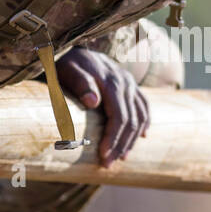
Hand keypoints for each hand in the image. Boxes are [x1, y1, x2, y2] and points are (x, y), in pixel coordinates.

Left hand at [55, 48, 148, 166]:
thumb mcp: (67, 70)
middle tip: (108, 164)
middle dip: (121, 144)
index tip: (104, 157)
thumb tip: (94, 102)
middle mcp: (125, 82)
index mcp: (111, 82)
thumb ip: (80, 83)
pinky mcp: (130, 85)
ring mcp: (130, 83)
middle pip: (131, 120)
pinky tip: (142, 137)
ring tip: (122, 157)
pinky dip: (144, 122)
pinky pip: (144, 105)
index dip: (113, 139)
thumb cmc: (66, 63)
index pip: (119, 117)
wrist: (73, 47)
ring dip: (132, 138)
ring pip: (140, 115)